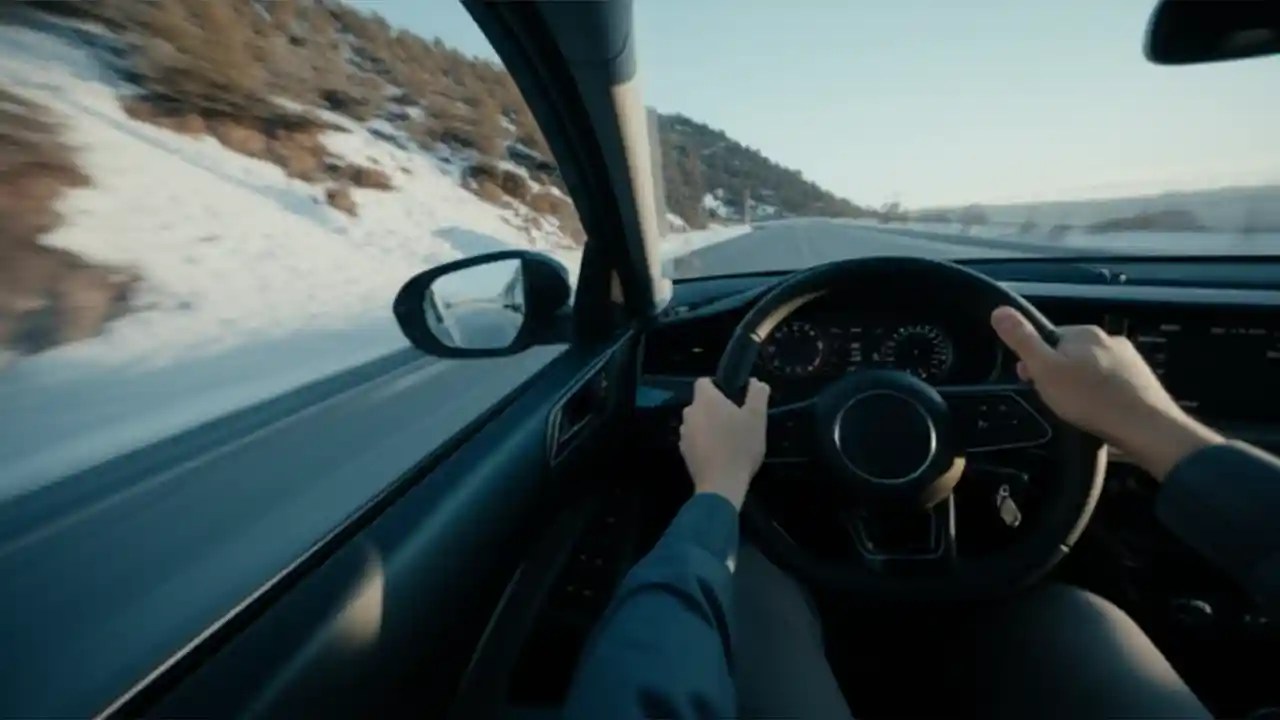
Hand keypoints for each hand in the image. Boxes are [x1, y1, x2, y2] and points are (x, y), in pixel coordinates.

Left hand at [679, 378, 769, 509]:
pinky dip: (704, 442)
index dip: (718, 386)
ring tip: (728, 438)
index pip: (704, 382)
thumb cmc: (740, 446)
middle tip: (736, 420)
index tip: (732, 397)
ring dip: (708, 425)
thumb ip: (757, 394)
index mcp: (705, 400)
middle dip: (715, 408)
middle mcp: (690, 413)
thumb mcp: (757, 417)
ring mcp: (684, 434)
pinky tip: (719, 453)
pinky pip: (694, 439)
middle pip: (701, 403)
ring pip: (697, 422)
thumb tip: (756, 381)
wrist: (721, 484)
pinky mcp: (684, 452)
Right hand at [990, 306, 1221, 479]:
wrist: (1146, 427)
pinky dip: (1104, 393)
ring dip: (1083, 383)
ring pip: (1093, 368)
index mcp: (1083, 332)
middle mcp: (1109, 338)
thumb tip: (999, 310)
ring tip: (1080, 409)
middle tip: (1056, 400)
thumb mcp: (1045, 370)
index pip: (1049, 340)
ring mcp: (1130, 358)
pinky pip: (1113, 382)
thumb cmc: (1089, 399)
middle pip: (1072, 353)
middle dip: (1060, 372)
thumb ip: (1022, 340)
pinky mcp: (1143, 378)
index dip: (1036, 361)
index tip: (1033, 383)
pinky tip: (1102, 411)